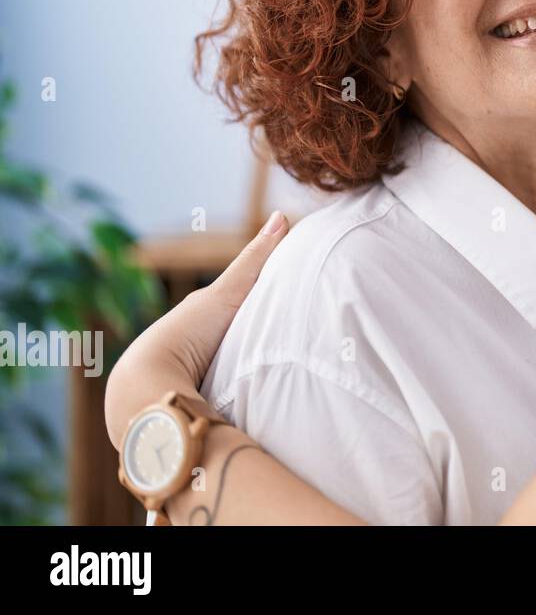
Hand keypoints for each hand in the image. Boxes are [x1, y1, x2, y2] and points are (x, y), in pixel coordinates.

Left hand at [104, 211, 289, 448]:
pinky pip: (229, 394)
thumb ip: (256, 259)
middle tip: (301, 339)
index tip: (299, 297)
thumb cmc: (187, 334)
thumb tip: (283, 214)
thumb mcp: (229, 292)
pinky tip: (262, 397)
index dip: (268, 299)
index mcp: (203, 316)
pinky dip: (244, 393)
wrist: (152, 389)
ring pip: (232, 367)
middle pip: (237, 335)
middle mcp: (197, 344)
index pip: (242, 302)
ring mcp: (197, 375)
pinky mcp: (200, 403)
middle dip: (261, 338)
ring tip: (285, 374)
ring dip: (252, 371)